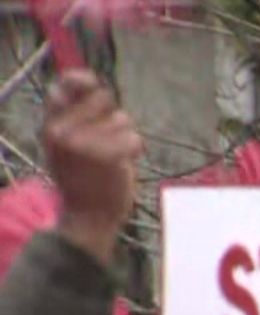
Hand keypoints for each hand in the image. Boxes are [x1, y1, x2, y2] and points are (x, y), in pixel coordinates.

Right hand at [43, 70, 142, 266]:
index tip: (91, 82)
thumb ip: (72, 116)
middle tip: (106, 139)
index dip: (82, 80)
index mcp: (51, 127)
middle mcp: (64, 131)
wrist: (88, 216)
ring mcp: (86, 143)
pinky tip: (123, 163)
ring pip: (122, 119)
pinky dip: (135, 149)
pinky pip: (133, 137)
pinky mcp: (109, 155)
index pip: (64, 86)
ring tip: (112, 157)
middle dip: (111, 115)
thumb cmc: (81, 179)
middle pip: (104, 98)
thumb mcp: (64, 146)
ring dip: (124, 136)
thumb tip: (87, 80)